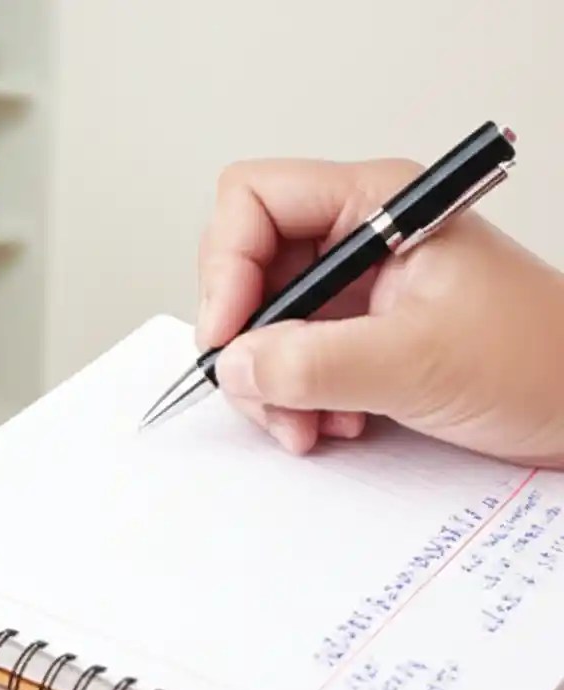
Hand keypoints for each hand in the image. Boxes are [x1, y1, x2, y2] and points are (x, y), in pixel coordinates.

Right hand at [198, 158, 563, 466]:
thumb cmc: (544, 363)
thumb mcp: (417, 362)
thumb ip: (313, 363)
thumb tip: (234, 364)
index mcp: (379, 204)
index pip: (254, 200)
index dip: (226, 263)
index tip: (227, 330)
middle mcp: (361, 237)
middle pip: (248, 265)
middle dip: (247, 336)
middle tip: (261, 387)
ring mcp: (358, 286)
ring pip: (263, 320)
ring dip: (270, 380)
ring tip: (307, 420)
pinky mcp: (358, 332)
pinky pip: (290, 356)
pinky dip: (294, 396)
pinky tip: (332, 421)